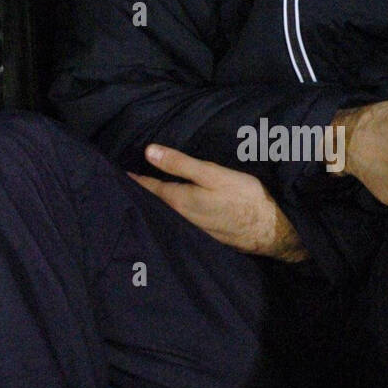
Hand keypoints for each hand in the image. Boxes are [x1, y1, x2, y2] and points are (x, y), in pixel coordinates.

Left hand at [127, 144, 308, 261]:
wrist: (271, 230)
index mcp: (177, 201)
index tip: (116, 172)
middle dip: (140, 192)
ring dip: (154, 204)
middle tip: (124, 181)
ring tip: (142, 193)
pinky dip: (169, 214)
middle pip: (153, 203)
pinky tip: (171, 209)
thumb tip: (148, 151)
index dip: (132, 178)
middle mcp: (178, 219)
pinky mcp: (203, 236)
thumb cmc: (244, 197)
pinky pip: (178, 222)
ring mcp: (191, 230)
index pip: (146, 188)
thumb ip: (180, 163)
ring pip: (164, 214)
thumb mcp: (212, 174)